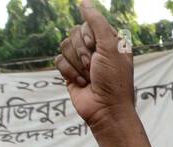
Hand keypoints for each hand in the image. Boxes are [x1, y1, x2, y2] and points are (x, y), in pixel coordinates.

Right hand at [56, 0, 135, 131]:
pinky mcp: (70, 72)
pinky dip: (69, 73)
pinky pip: (58, 61)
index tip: (97, 50)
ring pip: (64, 46)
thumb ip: (96, 22)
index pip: (88, 24)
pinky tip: (82, 83)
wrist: (106, 110)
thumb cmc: (114, 81)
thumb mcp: (110, 47)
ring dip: (77, 64)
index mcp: (109, 41)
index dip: (89, 37)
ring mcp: (81, 60)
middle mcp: (95, 49)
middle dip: (82, 52)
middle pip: (73, 33)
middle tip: (94, 67)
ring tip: (89, 77)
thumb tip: (84, 2)